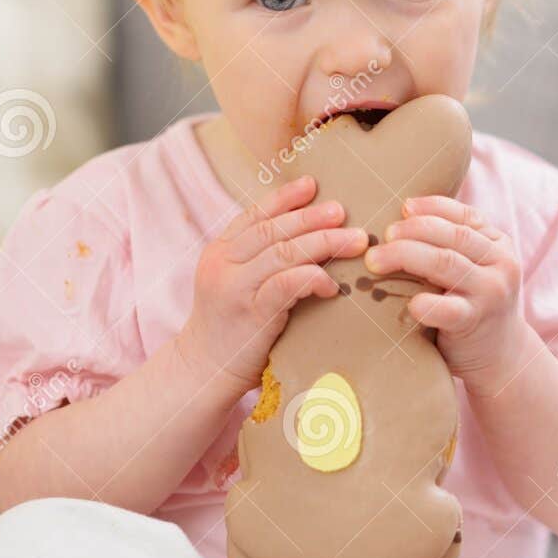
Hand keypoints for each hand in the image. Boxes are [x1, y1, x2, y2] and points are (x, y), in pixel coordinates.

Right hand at [178, 175, 366, 392]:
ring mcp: (234, 288)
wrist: (203, 372)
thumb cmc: (232, 329)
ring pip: (284, 253)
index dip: (284, 198)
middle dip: (312, 217)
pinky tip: (332, 282)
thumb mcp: (237, 285)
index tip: (312, 185)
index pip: (254, 215)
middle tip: (343, 211)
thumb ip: (260, 262)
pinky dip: (312, 278)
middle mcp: (223, 264)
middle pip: (274, 230)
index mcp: (220, 251)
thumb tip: (308, 237)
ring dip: (323, 243)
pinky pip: (285, 285)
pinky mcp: (250, 315)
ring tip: (354, 240)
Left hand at [364, 196, 529, 396]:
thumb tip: (402, 215)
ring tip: (375, 260)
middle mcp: (501, 264)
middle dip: (412, 231)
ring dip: (405, 255)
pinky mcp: (475, 321)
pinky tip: (408, 302)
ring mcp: (491, 293)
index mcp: (499, 244)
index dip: (432, 207)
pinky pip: (448, 308)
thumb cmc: (474, 305)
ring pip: (445, 262)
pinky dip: (426, 303)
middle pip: (451, 236)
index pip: (465, 216)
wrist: (501, 357)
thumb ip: (452, 245)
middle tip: (382, 236)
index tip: (402, 208)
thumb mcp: (475, 269)